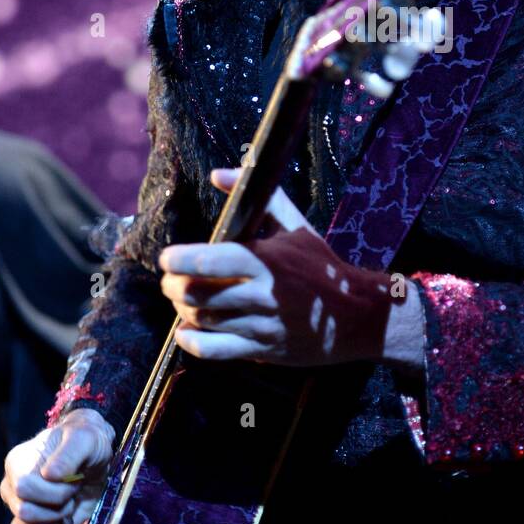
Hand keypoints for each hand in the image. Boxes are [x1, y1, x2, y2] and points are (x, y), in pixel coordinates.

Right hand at [0, 408, 114, 523]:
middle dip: (57, 509)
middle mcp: (12, 489)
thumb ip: (68, 454)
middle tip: (72, 494)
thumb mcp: (85, 438)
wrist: (95, 456)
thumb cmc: (87, 442)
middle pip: (25, 515)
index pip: (24, 490)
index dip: (54, 492)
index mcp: (18, 464)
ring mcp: (21, 509)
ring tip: (67, 510)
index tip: (73, 480)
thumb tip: (49, 475)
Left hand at [158, 170, 424, 369]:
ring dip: (183, 309)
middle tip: (170, 280)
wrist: (356, 314)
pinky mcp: (263, 350)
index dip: (178, 260)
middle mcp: (261, 295)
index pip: (208, 261)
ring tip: (183, 299)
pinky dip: (192, 342)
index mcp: (266, 261)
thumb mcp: (295, 226)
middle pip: (197, 293)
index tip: (167, 258)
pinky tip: (186, 331)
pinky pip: (216, 350)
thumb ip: (259, 198)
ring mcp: (261, 326)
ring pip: (202, 320)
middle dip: (173, 286)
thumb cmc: (321, 266)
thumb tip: (218, 173)